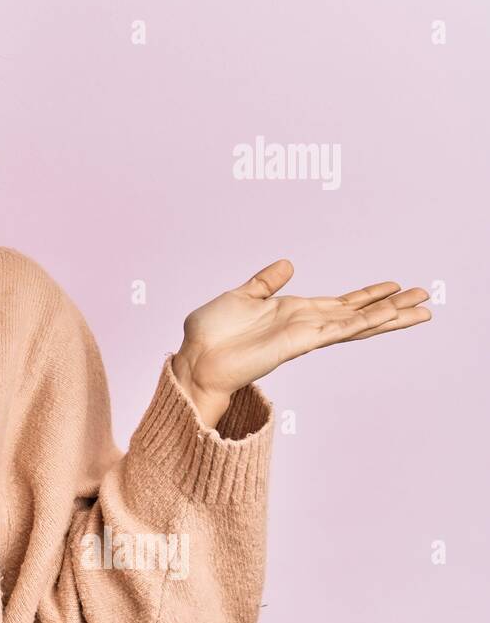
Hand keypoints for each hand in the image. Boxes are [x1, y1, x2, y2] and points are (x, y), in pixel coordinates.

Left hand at [171, 259, 432, 428]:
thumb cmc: (212, 333)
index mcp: (293, 311)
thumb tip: (286, 264)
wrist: (196, 358)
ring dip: (388, 315)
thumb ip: (266, 282)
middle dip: (392, 306)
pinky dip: (361, 322)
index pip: (341, 303)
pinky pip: (336, 330)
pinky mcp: (298, 342)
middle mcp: (305, 324)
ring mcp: (305, 334)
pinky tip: (385, 315)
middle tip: (426, 297)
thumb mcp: (241, 295)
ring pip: (356, 323)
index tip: (395, 286)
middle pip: (359, 314)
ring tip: (420, 309)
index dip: (368, 295)